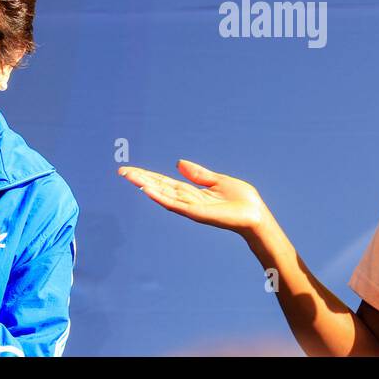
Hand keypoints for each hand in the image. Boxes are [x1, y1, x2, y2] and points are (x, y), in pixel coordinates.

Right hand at [118, 160, 268, 237]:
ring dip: (146, 186)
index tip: (130, 170)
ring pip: (163, 195)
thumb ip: (198, 174)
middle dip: (141, 179)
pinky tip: (148, 190)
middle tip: (122, 171)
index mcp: (192, 192)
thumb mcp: (217, 180)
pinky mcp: (197, 213)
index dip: (148, 175)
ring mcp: (190, 207)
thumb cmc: (241, 200)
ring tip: (130, 177)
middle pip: (159, 187)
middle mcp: (187, 200)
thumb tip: (178, 163)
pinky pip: (176, 204)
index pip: (165, 182)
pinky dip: (161, 197)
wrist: (255, 214)